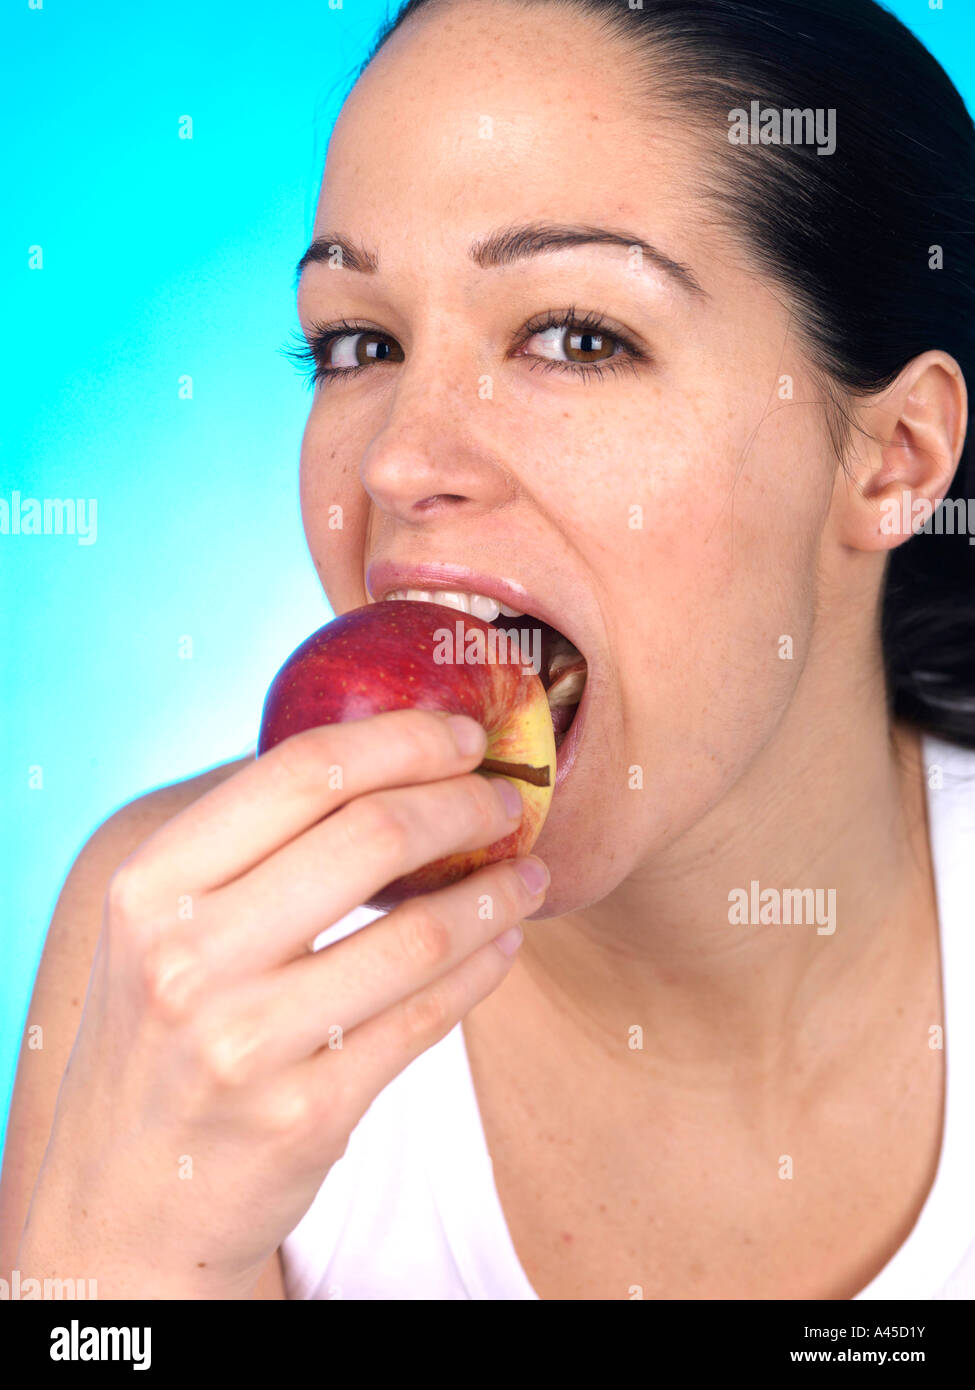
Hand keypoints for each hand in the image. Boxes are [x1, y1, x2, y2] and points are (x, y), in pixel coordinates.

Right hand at [16, 709, 548, 1297]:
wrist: (130, 1192)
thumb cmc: (163, 1030)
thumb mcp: (160, 924)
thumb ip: (245, 840)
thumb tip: (372, 748)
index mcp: (153, 885)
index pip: (301, 771)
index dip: (403, 740)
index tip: (466, 735)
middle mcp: (188, 958)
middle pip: (372, 835)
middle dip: (464, 803)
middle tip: (509, 798)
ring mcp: (246, 1042)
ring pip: (420, 931)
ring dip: (497, 892)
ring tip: (527, 875)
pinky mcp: (305, 1113)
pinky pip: (430, 1015)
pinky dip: (485, 967)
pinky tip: (504, 944)